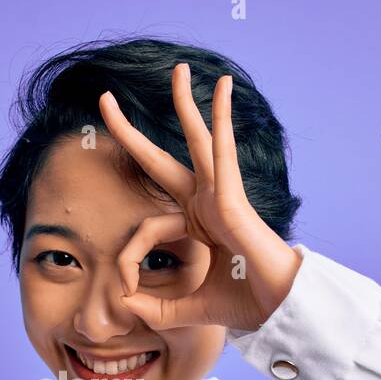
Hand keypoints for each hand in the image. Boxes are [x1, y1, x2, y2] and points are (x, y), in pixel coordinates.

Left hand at [98, 63, 302, 332]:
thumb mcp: (183, 310)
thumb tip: (120, 305)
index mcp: (193, 225)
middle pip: (162, 159)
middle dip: (131, 133)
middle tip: (105, 100)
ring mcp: (219, 195)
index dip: (127, 254)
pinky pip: (224, 149)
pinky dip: (223, 117)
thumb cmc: (241, 305)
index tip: (125, 284)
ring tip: (178, 69)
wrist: (275, 309)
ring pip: (198, 140)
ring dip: (187, 104)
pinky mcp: (231, 195)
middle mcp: (204, 203)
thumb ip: (153, 309)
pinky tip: (222, 88)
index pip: (145, 223)